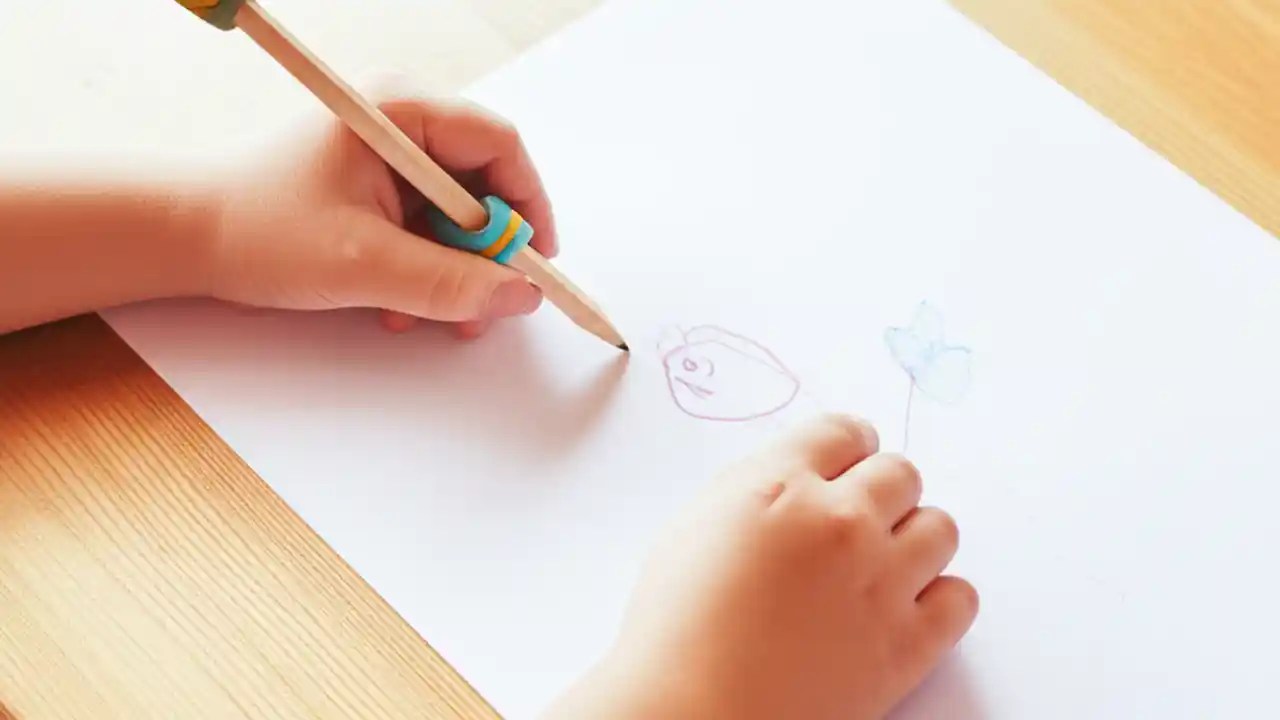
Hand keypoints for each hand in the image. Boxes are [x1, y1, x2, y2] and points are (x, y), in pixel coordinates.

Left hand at [210, 98, 553, 337]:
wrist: (185, 238)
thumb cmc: (258, 230)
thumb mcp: (365, 265)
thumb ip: (450, 284)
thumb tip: (522, 296)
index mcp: (401, 110)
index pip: (499, 146)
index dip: (526, 208)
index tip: (535, 265)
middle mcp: (401, 123)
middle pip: (483, 184)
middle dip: (488, 253)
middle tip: (486, 302)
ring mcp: (389, 156)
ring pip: (457, 215)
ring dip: (455, 271)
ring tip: (435, 316)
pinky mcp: (375, 187)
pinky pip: (427, 227)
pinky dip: (426, 269)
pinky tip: (400, 304)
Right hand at [545, 414, 977, 719]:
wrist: (693, 713)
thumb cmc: (676, 631)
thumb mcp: (695, 527)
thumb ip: (756, 488)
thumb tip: (800, 478)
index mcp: (778, 485)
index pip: (845, 431)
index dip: (849, 448)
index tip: (850, 464)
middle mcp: (837, 523)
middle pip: (900, 472)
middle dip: (880, 491)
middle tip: (858, 520)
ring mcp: (879, 583)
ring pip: (940, 527)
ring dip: (914, 538)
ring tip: (881, 564)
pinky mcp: (908, 644)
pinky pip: (960, 596)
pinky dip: (939, 598)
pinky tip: (901, 607)